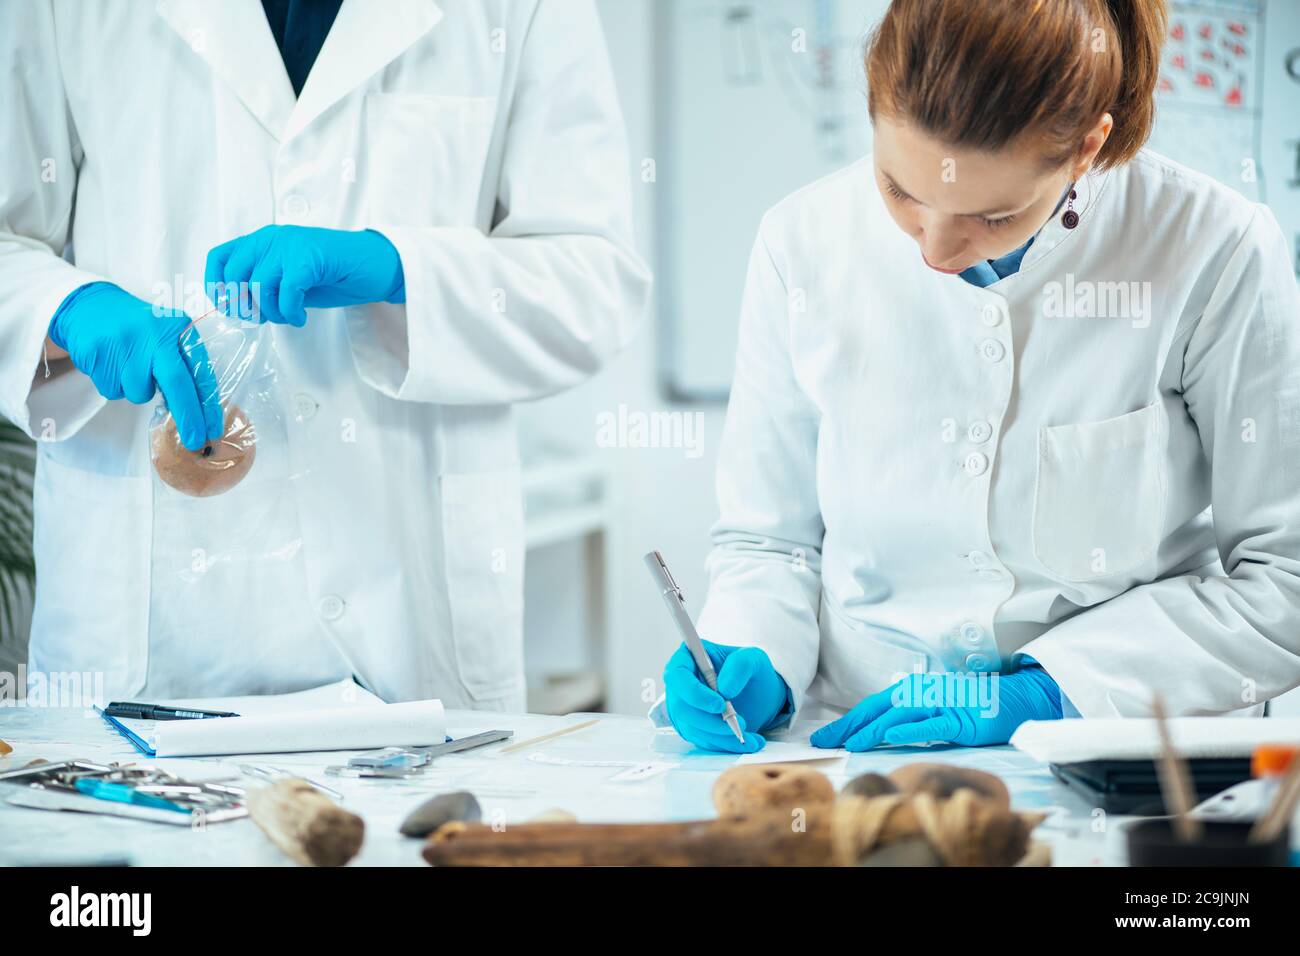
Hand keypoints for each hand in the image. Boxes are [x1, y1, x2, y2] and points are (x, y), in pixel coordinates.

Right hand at [48, 282, 222, 451]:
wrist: (90, 307)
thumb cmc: (139, 331)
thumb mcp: (166, 338)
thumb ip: (183, 368)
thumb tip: (198, 415)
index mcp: (178, 328)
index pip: (200, 371)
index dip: (208, 404)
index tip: (214, 429)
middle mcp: (154, 333)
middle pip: (177, 384)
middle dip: (188, 417)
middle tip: (194, 441)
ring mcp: (124, 342)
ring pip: (140, 394)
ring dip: (137, 391)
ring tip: (129, 367)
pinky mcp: (98, 353)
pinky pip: (113, 391)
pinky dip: (114, 386)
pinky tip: (111, 365)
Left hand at [205, 226, 404, 325]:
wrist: (376, 265)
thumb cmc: (335, 273)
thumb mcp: (289, 278)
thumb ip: (263, 285)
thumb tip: (237, 307)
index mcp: (263, 240)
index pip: (220, 257)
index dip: (217, 286)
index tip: (231, 308)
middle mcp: (272, 238)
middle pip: (234, 274)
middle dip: (245, 305)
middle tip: (264, 318)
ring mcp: (291, 245)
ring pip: (260, 286)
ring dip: (272, 312)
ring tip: (289, 316)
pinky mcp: (309, 258)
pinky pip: (287, 292)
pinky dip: (291, 312)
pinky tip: (301, 316)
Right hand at [663, 640, 791, 753]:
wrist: (759, 694)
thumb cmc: (750, 670)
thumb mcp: (753, 658)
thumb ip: (740, 665)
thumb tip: (725, 688)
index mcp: (688, 658)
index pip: (677, 675)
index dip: (693, 692)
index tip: (719, 704)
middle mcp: (681, 685)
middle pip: (681, 707)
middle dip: (709, 720)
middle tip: (740, 722)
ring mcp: (685, 708)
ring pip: (693, 728)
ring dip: (721, 735)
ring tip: (751, 734)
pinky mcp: (694, 728)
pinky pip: (704, 741)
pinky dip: (727, 744)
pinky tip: (750, 741)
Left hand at [811, 666, 1062, 751]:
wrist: (1013, 699)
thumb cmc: (970, 706)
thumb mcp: (932, 709)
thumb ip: (907, 717)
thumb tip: (876, 732)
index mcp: (912, 691)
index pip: (872, 706)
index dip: (847, 721)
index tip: (824, 737)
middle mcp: (922, 693)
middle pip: (878, 708)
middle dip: (849, 726)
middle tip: (824, 742)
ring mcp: (942, 704)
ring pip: (900, 715)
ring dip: (872, 729)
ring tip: (850, 742)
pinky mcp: (961, 719)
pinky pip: (933, 725)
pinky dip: (911, 729)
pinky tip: (891, 734)